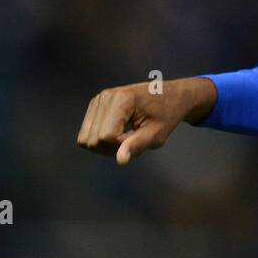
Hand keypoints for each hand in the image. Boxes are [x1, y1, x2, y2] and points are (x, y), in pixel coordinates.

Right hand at [76, 77, 216, 165]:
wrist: (171, 96)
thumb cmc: (167, 115)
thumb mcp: (157, 134)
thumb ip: (137, 145)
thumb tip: (120, 161)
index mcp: (121, 100)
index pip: (106, 137)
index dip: (122, 145)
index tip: (140, 137)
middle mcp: (105, 97)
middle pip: (92, 140)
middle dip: (112, 147)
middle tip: (135, 139)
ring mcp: (98, 100)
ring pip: (86, 139)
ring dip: (106, 145)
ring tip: (128, 136)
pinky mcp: (96, 105)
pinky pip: (87, 134)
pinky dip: (102, 139)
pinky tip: (121, 132)